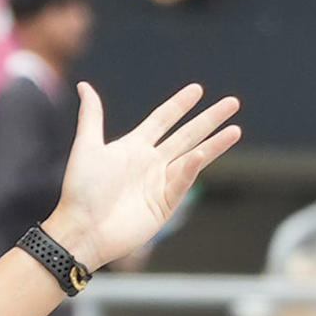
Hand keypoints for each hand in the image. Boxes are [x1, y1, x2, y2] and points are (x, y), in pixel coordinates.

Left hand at [44, 81, 241, 273]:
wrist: (80, 230)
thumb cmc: (80, 191)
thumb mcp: (86, 148)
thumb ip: (91, 117)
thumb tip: (84, 85)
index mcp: (132, 147)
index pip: (162, 120)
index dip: (179, 105)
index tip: (197, 89)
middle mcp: (149, 163)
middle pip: (186, 135)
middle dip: (208, 119)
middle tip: (232, 102)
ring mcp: (159, 183)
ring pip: (193, 157)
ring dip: (214, 143)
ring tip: (235, 128)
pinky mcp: (165, 204)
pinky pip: (182, 182)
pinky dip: (191, 168)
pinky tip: (201, 153)